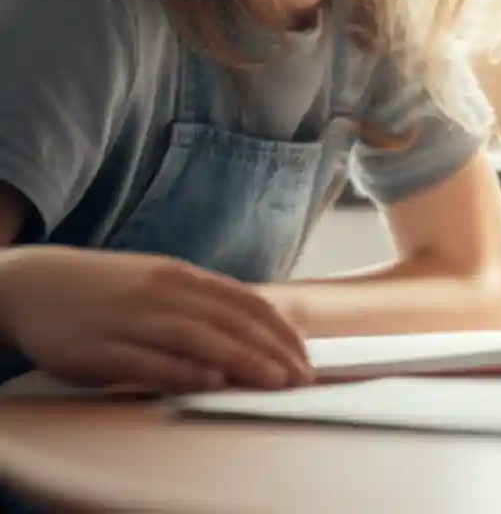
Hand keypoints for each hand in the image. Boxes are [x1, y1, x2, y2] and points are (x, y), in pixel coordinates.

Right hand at [0, 247, 313, 392]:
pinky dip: (180, 370)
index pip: (246, 303)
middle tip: (302, 379)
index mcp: (183, 277)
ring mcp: (130, 318)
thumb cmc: (111, 293)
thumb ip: (206, 306)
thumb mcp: (162, 286)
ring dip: (241, 359)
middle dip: (272, 351)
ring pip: (195, 337)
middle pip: (229, 321)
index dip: (281, 332)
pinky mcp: (97, 348)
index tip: (306, 360)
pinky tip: (209, 381)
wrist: (34, 284)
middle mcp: (163, 293)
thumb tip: (259, 333)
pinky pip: (145, 360)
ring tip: (274, 381)